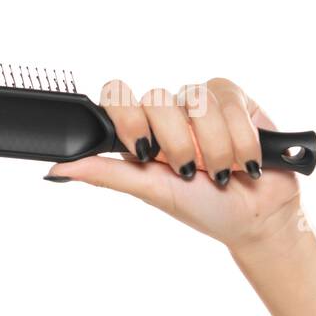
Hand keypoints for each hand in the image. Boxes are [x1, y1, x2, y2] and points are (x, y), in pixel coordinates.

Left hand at [44, 78, 302, 251]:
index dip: (127, 118)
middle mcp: (167, 114)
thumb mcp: (149, 191)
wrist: (257, 217)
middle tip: (190, 172)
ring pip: (195, 101)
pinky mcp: (235, 98)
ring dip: (215, 147)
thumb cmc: (202, 207)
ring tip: (221, 172)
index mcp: (140, 133)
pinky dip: (241, 138)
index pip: (117, 98)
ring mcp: (200, 103)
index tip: (143, 152)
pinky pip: (229, 100)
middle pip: (155, 98)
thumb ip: (106, 174)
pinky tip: (246, 160)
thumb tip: (58, 168)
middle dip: (177, 143)